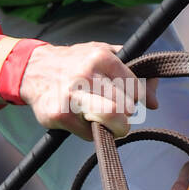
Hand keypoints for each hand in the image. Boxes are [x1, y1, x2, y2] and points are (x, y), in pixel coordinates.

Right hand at [18, 41, 158, 140]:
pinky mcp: (60, 114)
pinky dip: (91, 131)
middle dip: (126, 115)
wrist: (33, 69)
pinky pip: (89, 133)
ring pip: (111, 120)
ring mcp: (72, 96)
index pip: (135, 89)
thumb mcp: (104, 56)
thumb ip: (134, 73)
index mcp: (101, 58)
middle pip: (126, 107)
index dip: (135, 98)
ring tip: (107, 122)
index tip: (128, 99)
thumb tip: (154, 102)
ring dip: (114, 127)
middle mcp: (87, 75)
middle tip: (118, 113)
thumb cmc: (75, 63)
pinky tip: (83, 119)